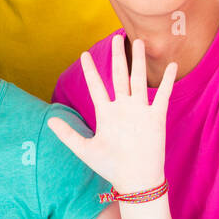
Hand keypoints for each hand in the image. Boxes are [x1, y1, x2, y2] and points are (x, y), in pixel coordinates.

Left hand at [48, 37, 174, 193]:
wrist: (135, 180)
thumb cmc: (110, 167)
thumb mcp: (84, 149)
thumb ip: (67, 134)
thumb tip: (48, 121)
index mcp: (106, 113)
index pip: (96, 86)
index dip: (91, 70)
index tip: (84, 54)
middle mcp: (123, 108)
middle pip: (119, 75)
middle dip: (117, 56)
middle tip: (116, 38)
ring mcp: (140, 111)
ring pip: (139, 79)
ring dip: (138, 61)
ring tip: (139, 42)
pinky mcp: (155, 117)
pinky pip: (162, 95)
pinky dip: (167, 80)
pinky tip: (171, 65)